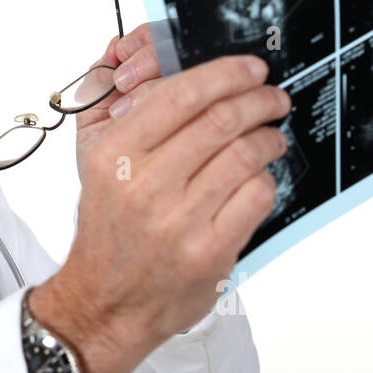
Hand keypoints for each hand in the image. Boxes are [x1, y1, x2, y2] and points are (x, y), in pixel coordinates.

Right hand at [35, 54, 291, 372]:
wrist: (106, 302)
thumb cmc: (110, 232)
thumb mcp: (100, 169)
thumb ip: (136, 122)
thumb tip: (194, 81)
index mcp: (114, 156)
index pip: (180, 95)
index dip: (224, 74)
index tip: (249, 69)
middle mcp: (144, 185)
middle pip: (220, 119)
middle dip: (258, 100)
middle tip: (272, 98)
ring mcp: (180, 221)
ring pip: (245, 154)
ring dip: (269, 138)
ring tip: (271, 138)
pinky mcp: (210, 251)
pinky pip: (257, 195)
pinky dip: (265, 179)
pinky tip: (257, 180)